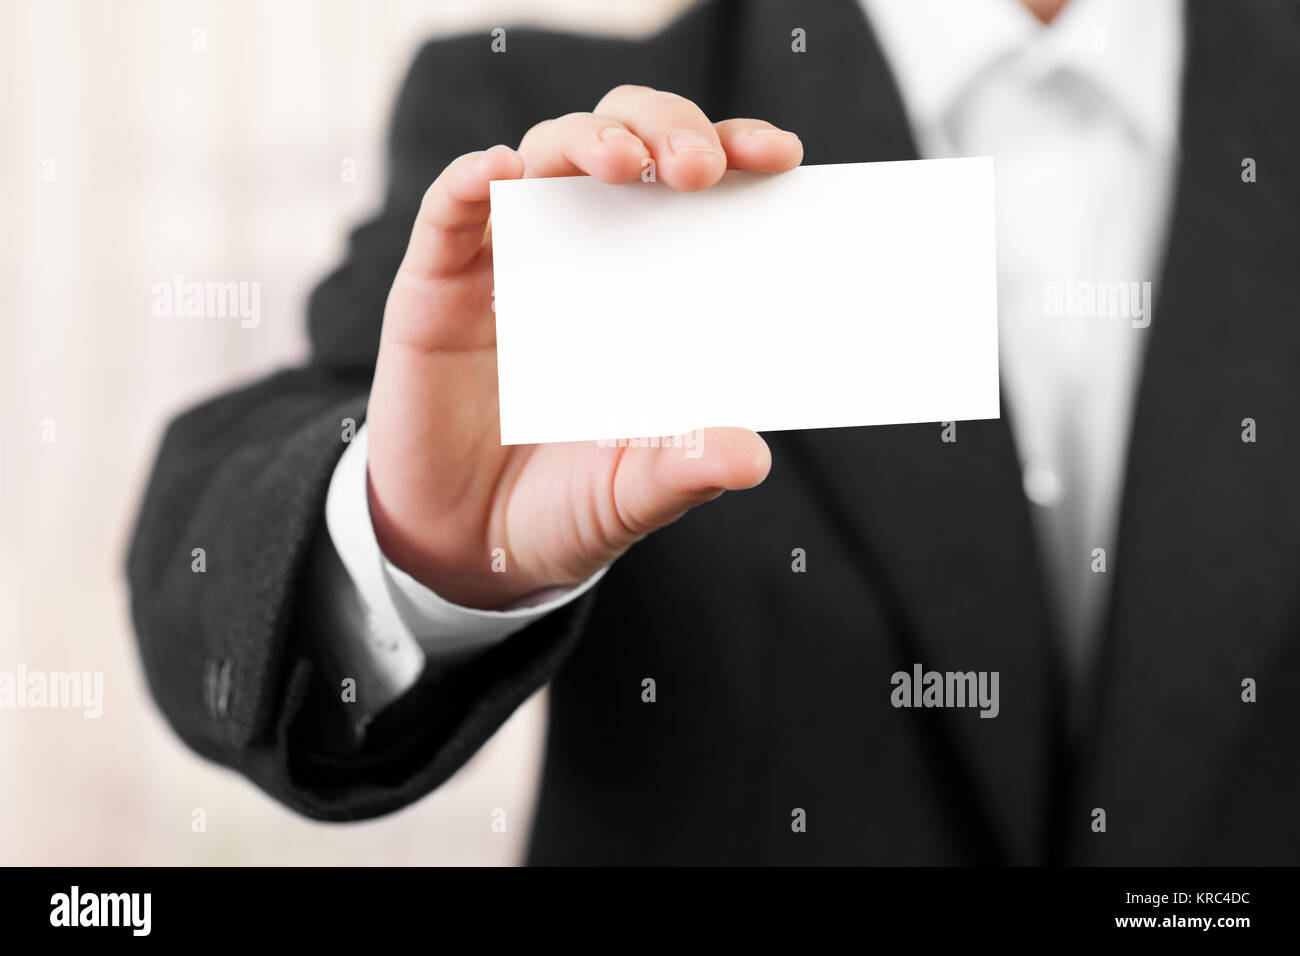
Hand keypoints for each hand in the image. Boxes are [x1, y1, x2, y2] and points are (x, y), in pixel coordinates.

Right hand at [366, 84, 802, 608]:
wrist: (465, 550)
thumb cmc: (564, 506)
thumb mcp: (634, 494)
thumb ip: (685, 471)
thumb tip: (751, 457)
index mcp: (647, 284)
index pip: (692, 189)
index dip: (733, 152)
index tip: (780, 158)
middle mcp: (580, 253)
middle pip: (624, 139)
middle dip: (666, 128)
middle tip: (698, 167)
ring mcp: (507, 262)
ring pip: (544, 155)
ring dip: (585, 141)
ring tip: (622, 162)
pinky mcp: (434, 287)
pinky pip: (448, 214)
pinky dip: (468, 182)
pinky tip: (498, 171)